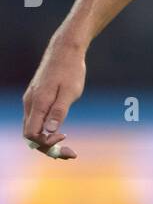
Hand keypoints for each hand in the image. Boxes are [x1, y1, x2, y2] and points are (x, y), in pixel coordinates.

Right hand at [22, 39, 86, 158]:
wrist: (65, 50)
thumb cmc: (70, 70)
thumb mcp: (69, 92)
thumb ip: (59, 111)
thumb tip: (49, 131)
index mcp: (37, 103)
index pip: (32, 135)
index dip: (47, 143)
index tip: (65, 137)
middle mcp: (30, 104)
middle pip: (31, 135)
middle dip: (48, 147)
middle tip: (71, 153)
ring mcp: (32, 101)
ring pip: (33, 129)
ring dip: (47, 141)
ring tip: (67, 147)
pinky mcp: (37, 99)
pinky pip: (36, 120)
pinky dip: (46, 131)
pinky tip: (60, 132)